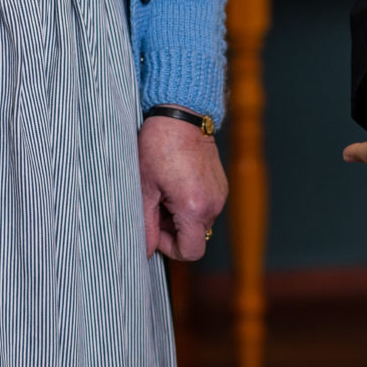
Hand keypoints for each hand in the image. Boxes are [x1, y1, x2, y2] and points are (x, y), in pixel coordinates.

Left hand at [139, 115, 227, 260]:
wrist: (180, 115)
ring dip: (181, 215)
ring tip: (164, 190)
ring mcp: (220, 194)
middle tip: (155, 204)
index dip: (170, 247)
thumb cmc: (159, 145)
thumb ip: (146, 224)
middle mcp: (213, 204)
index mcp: (194, 208)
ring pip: (200, 222)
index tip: (156, 228)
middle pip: (195, 237)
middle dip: (173, 229)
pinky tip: (175, 182)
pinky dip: (191, 202)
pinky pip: (206, 205)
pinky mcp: (221, 184)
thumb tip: (146, 250)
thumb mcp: (145, 187)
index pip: (190, 251)